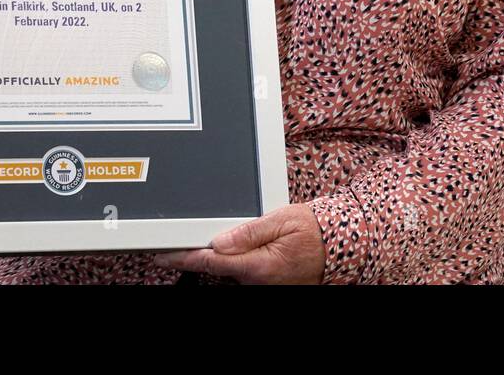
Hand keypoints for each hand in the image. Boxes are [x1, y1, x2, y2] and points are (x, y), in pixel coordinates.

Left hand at [151, 203, 325, 284]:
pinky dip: (237, 256)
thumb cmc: (313, 230)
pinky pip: (244, 268)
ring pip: (230, 266)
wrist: (339, 246)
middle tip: (188, 234)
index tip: (163, 254)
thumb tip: (219, 240)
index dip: (184, 257)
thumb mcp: (281, 220)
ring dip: (223, 253)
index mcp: (259, 265)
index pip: (211, 262)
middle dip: (203, 250)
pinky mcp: (266, 281)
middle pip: (217, 265)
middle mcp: (257, 279)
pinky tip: (244, 243)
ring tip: (230, 232)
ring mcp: (261, 283)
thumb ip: (248, 231)